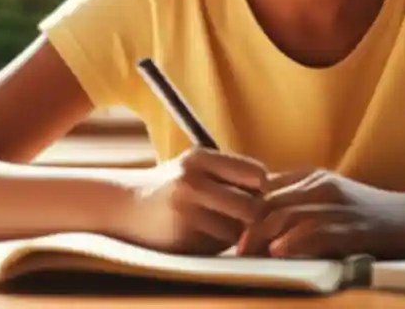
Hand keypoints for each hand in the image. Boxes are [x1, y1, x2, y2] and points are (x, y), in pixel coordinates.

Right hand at [118, 148, 267, 255]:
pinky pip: (219, 246)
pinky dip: (220, 244)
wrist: (124, 206)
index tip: (255, 193)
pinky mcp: (182, 238)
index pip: (257, 174)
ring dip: (239, 233)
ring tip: (225, 225)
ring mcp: (187, 211)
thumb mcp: (194, 166)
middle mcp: (193, 181)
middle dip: (255, 215)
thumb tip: (279, 187)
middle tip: (248, 216)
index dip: (262, 188)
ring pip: (238, 230)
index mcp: (200, 158)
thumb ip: (230, 172)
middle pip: (253, 206)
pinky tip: (207, 235)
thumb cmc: (171, 186)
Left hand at [237, 168, 404, 258]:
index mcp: (313, 177)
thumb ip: (300, 201)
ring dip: (262, 236)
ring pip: (287, 216)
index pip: (267, 188)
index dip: (245, 209)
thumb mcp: (331, 197)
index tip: (231, 230)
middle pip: (271, 202)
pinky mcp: (351, 225)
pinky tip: (279, 252)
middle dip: (248, 226)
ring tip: (247, 254)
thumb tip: (264, 218)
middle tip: (235, 249)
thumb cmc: (370, 214)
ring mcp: (336, 204)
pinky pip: (315, 231)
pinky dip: (293, 241)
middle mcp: (321, 185)